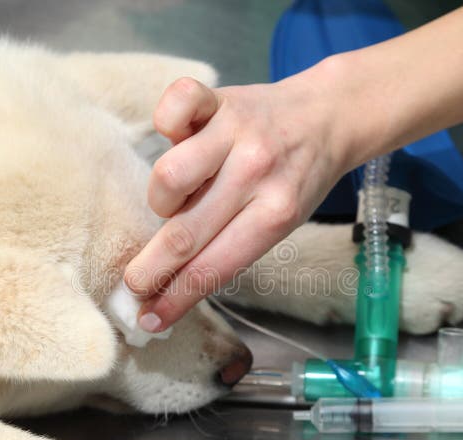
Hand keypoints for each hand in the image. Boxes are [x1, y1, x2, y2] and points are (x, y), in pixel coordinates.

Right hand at [124, 71, 355, 331]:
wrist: (329, 117)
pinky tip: (175, 135)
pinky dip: (166, 121)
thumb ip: (230, 242)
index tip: (150, 318)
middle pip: (184, 233)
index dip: (176, 298)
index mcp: (275, 215)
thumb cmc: (297, 177)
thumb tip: (173, 278)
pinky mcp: (221, 97)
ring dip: (161, 199)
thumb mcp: (280, 221)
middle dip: (149, 271)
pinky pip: (176, 104)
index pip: (213, 267)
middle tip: (133, 284)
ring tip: (176, 200)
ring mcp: (236, 132)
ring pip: (169, 176)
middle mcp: (255, 174)